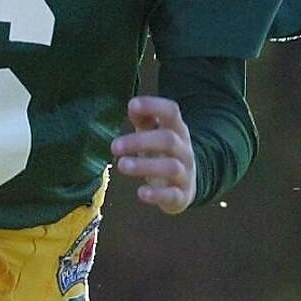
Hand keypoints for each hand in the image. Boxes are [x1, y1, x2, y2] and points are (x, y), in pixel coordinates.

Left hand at [111, 96, 195, 214]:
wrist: (186, 184)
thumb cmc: (162, 153)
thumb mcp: (154, 134)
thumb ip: (144, 119)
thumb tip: (132, 106)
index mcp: (177, 130)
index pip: (171, 112)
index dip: (154, 106)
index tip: (132, 105)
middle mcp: (184, 150)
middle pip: (168, 140)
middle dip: (141, 142)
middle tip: (115, 146)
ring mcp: (185, 173)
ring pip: (171, 167)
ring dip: (145, 166)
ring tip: (121, 165)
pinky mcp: (181, 195)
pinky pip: (173, 195)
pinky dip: (157, 195)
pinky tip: (141, 193)